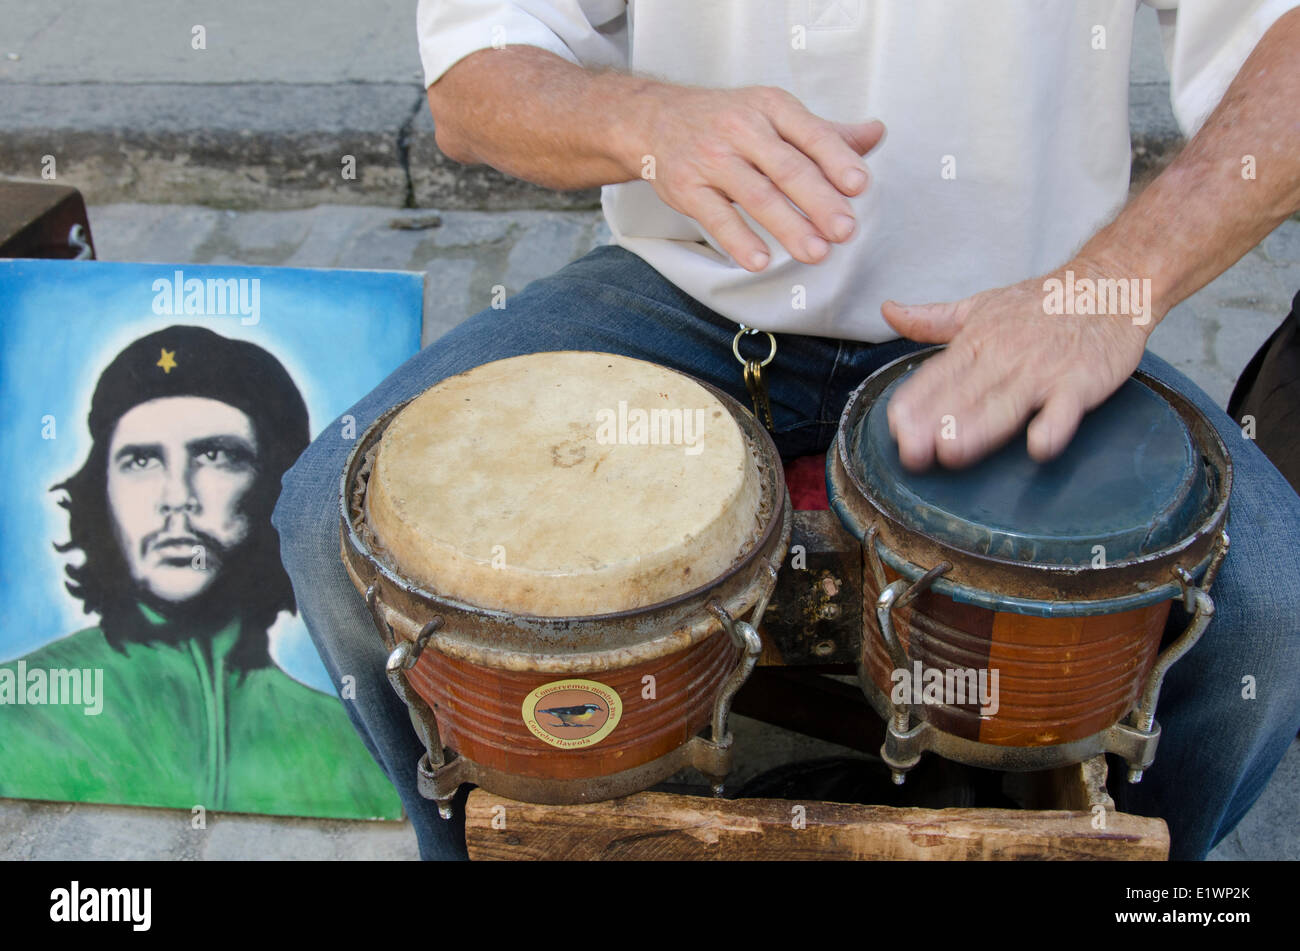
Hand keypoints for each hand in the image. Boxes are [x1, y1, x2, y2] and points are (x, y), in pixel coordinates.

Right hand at [630, 84, 884, 269]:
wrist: (656, 120)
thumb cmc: (728, 120)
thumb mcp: (775, 114)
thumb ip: (826, 132)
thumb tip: (876, 135)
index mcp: (771, 107)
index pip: (811, 134)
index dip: (837, 160)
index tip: (859, 186)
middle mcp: (742, 129)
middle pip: (787, 169)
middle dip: (819, 202)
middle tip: (845, 231)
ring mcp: (711, 159)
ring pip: (756, 196)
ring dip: (788, 227)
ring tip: (816, 253)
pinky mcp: (686, 188)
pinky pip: (716, 217)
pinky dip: (739, 240)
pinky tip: (761, 262)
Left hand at [881, 260, 1155, 470]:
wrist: (1111, 283)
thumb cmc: (1040, 303)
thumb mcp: (980, 306)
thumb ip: (931, 319)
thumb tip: (886, 311)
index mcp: (976, 341)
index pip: (937, 374)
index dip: (915, 401)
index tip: (894, 426)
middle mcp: (1004, 356)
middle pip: (965, 394)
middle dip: (936, 423)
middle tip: (911, 452)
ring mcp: (1043, 370)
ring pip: (1006, 403)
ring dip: (980, 427)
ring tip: (952, 451)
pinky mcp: (1082, 382)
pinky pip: (1066, 407)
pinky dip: (1054, 425)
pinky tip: (1038, 445)